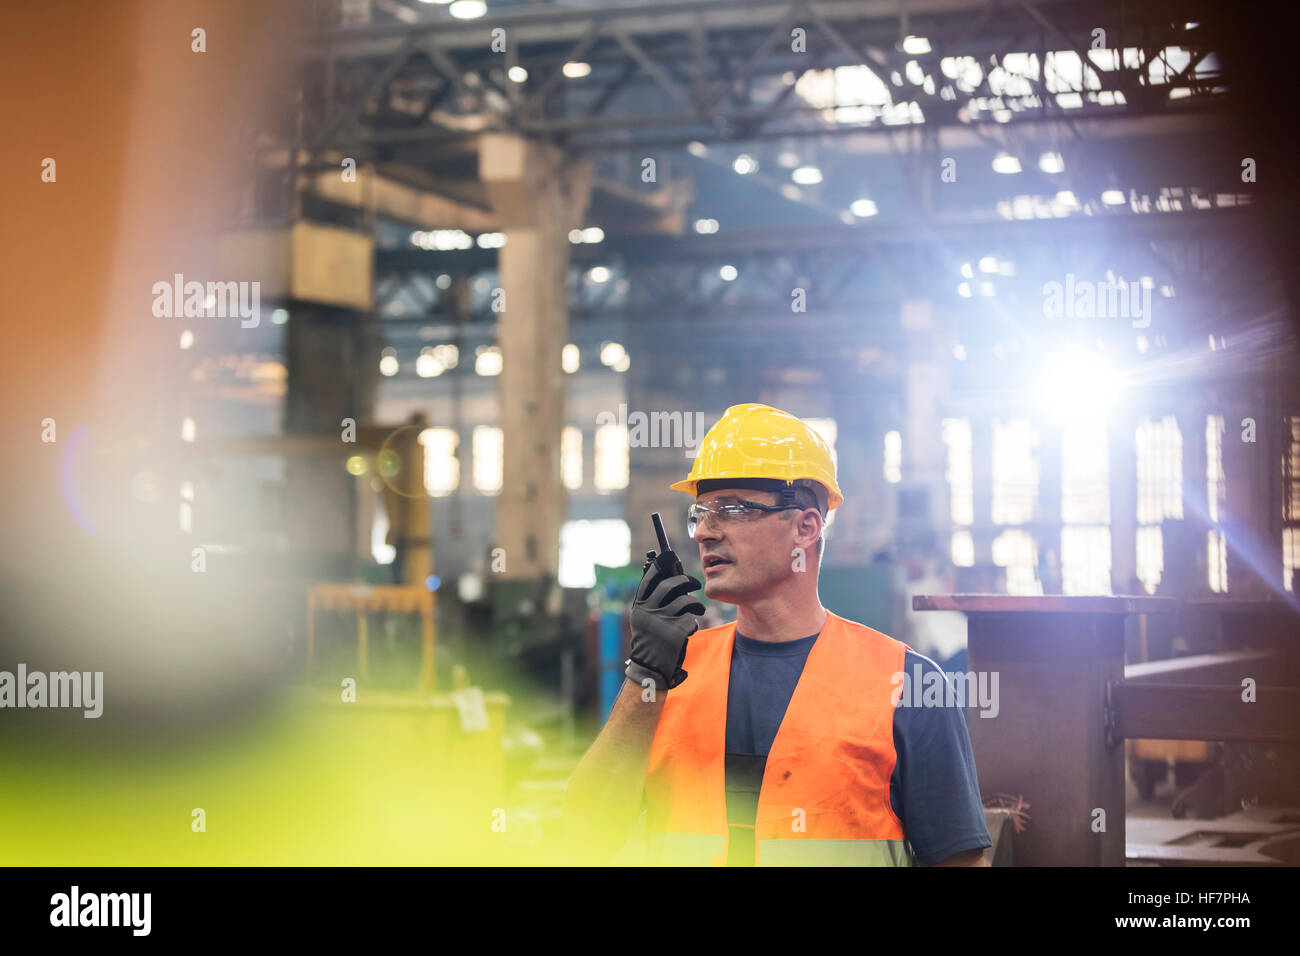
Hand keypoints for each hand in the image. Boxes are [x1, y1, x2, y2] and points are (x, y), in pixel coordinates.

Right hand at [625, 562, 704, 690]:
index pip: (648, 581)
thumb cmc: (650, 642)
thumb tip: (667, 579)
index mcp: (639, 607)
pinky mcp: (675, 634)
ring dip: (695, 603)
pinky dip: (693, 622)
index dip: (658, 567)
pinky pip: (691, 619)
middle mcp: (648, 612)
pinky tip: (690, 629)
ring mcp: (661, 622)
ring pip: (685, 601)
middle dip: (685, 580)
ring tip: (698, 608)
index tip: (667, 557)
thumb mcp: (644, 621)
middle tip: (695, 582)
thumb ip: (652, 603)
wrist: (650, 670)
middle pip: (669, 586)